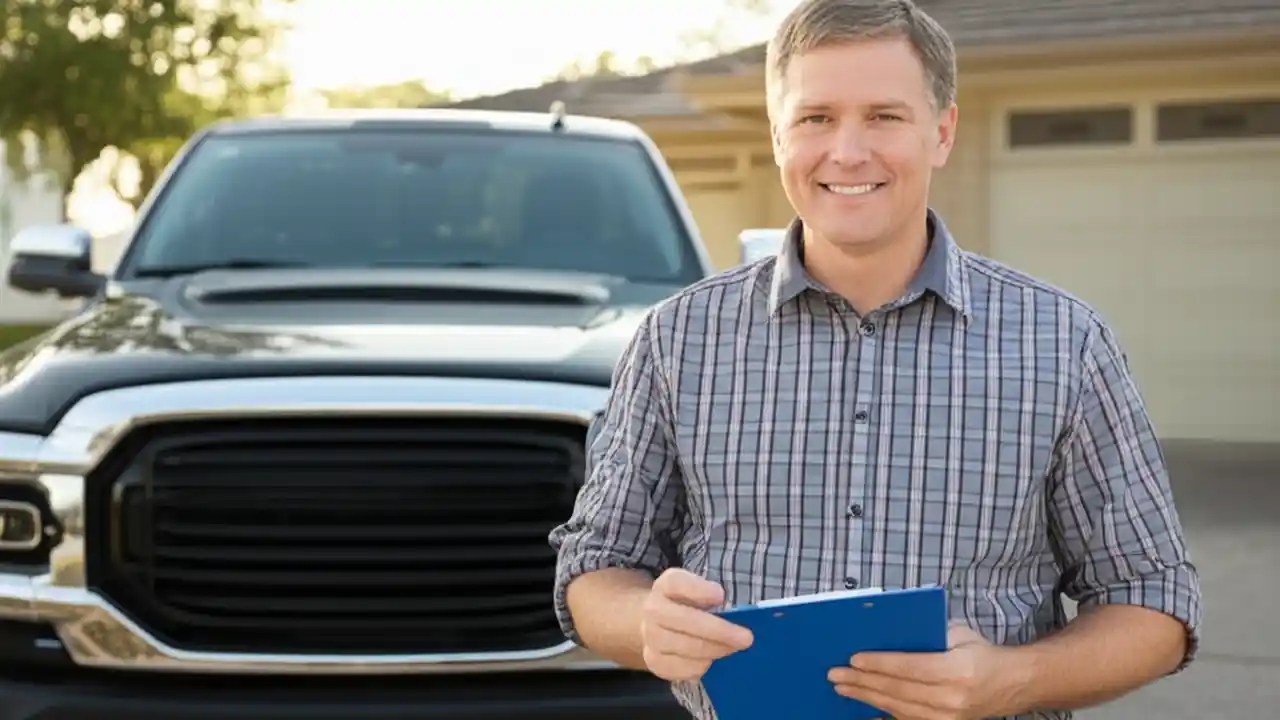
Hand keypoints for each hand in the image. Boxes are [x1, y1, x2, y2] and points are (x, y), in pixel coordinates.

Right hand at [639, 568, 753, 681]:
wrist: (653, 624)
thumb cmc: (682, 603)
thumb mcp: (692, 587)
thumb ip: (705, 589)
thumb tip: (718, 598)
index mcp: (664, 586)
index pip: (677, 583)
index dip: (699, 589)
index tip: (721, 596)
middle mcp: (652, 611)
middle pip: (687, 621)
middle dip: (720, 632)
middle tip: (746, 638)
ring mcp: (650, 639)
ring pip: (689, 649)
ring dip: (716, 650)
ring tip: (731, 648)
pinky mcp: (656, 663)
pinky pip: (686, 669)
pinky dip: (704, 665)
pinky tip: (711, 658)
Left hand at [827, 622, 1022, 719]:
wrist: (1012, 683)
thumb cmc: (981, 652)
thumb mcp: (959, 633)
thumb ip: (927, 633)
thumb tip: (886, 630)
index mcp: (957, 670)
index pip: (909, 667)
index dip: (879, 664)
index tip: (853, 659)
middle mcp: (952, 698)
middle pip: (898, 690)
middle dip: (862, 682)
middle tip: (835, 675)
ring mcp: (948, 718)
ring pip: (898, 708)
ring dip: (866, 698)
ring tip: (843, 689)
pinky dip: (883, 712)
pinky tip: (863, 705)